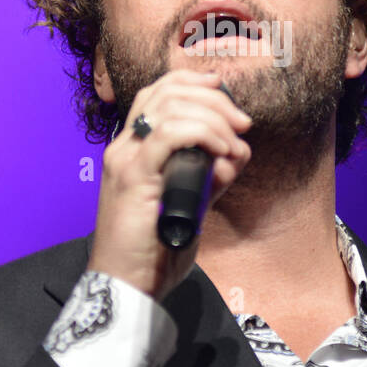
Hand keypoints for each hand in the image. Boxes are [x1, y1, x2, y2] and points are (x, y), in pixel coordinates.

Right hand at [87, 69, 251, 301]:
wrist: (126, 285)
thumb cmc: (154, 250)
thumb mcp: (191, 204)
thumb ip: (210, 177)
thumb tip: (238, 152)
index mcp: (132, 148)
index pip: (158, 92)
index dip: (193, 81)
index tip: (224, 89)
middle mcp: (124, 146)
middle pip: (167, 91)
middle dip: (213, 98)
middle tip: (242, 122)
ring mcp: (125, 159)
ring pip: (170, 107)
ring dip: (213, 117)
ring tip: (234, 142)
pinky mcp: (133, 177)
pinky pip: (170, 136)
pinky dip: (202, 134)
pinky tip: (221, 151)